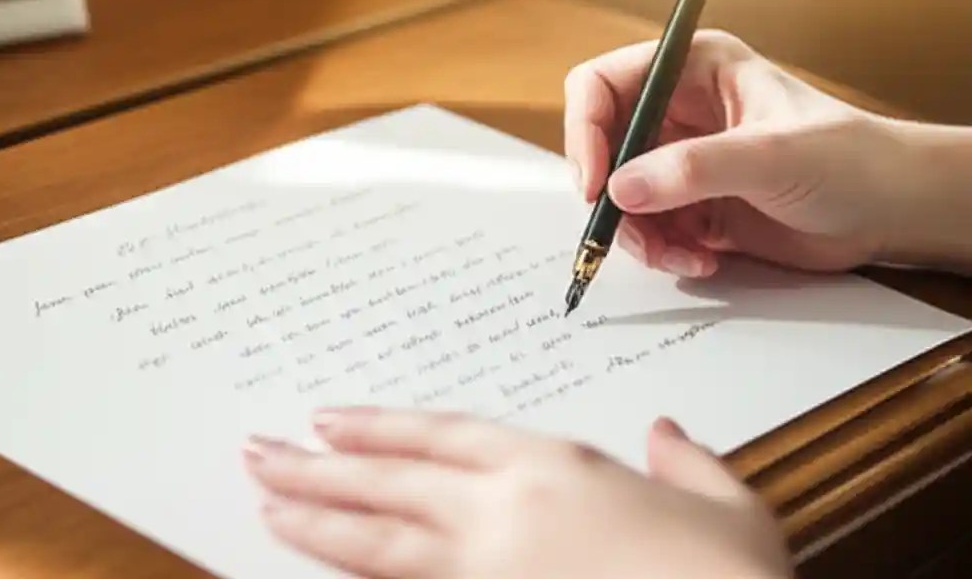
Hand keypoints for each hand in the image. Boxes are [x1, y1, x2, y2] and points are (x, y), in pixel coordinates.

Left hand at [244, 408, 791, 578]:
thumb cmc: (728, 576)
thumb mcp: (725, 506)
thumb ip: (687, 461)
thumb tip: (668, 433)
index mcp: (550, 467)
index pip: (438, 435)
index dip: (376, 426)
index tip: (327, 422)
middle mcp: (502, 511)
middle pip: (386, 481)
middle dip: (315, 467)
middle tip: (258, 454)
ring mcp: (485, 569)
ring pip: (376, 541)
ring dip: (314, 520)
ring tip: (264, 505)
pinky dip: (359, 578)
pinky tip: (325, 570)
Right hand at [563, 30, 902, 276]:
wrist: (889, 212)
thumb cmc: (850, 160)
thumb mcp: (772, 155)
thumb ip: (694, 168)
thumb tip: (621, 189)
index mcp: (693, 69)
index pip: (604, 84)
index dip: (586, 130)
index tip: (594, 181)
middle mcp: (678, 111)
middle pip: (602, 146)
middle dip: (609, 193)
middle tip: (624, 229)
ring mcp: (681, 160)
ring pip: (619, 195)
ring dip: (637, 232)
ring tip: (680, 253)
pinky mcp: (690, 204)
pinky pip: (646, 228)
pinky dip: (661, 250)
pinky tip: (700, 259)